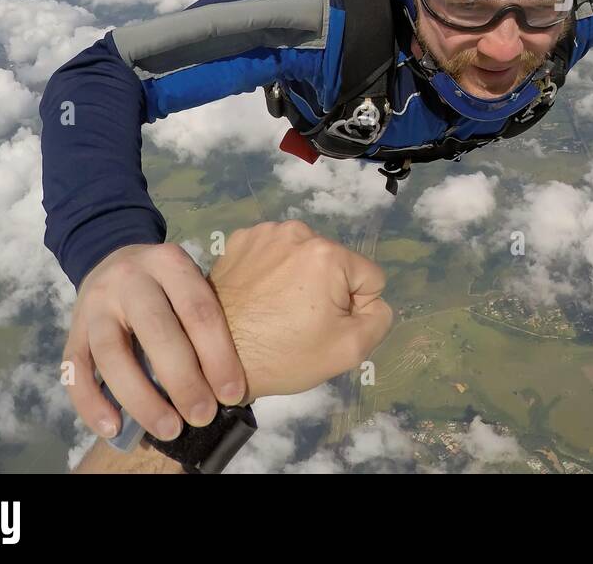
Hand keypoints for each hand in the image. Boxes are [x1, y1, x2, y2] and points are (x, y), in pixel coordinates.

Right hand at [64, 242, 246, 442]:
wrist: (111, 257)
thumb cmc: (166, 284)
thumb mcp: (188, 281)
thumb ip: (202, 319)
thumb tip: (226, 385)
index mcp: (169, 262)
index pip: (198, 309)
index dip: (217, 354)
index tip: (231, 393)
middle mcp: (130, 278)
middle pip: (156, 330)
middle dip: (182, 379)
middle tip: (202, 415)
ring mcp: (95, 304)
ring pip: (112, 354)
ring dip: (141, 398)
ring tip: (168, 428)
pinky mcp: (72, 331)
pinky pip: (75, 371)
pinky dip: (92, 404)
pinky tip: (114, 428)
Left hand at [207, 220, 392, 401]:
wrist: (213, 360)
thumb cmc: (282, 355)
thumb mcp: (349, 350)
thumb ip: (379, 319)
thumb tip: (372, 300)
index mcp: (328, 253)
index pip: (369, 278)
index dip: (355, 309)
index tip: (325, 328)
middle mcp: (298, 232)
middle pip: (336, 265)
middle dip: (327, 291)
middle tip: (299, 322)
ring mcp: (264, 233)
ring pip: (306, 257)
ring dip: (299, 279)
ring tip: (275, 310)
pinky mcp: (240, 240)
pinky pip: (275, 254)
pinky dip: (272, 272)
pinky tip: (258, 297)